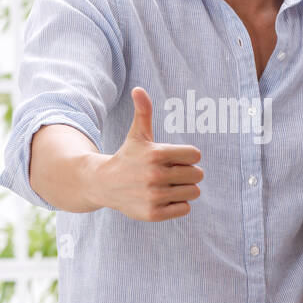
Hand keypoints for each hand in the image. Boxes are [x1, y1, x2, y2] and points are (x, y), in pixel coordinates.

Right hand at [93, 87, 202, 220]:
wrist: (104, 184)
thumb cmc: (128, 157)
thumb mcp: (137, 135)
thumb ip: (143, 112)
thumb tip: (138, 89)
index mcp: (156, 153)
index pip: (195, 155)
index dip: (187, 156)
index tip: (174, 158)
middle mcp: (155, 175)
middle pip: (198, 174)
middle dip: (188, 173)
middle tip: (171, 173)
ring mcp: (154, 195)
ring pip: (193, 192)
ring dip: (184, 189)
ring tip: (166, 186)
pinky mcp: (153, 213)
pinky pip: (185, 208)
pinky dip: (178, 204)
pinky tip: (163, 198)